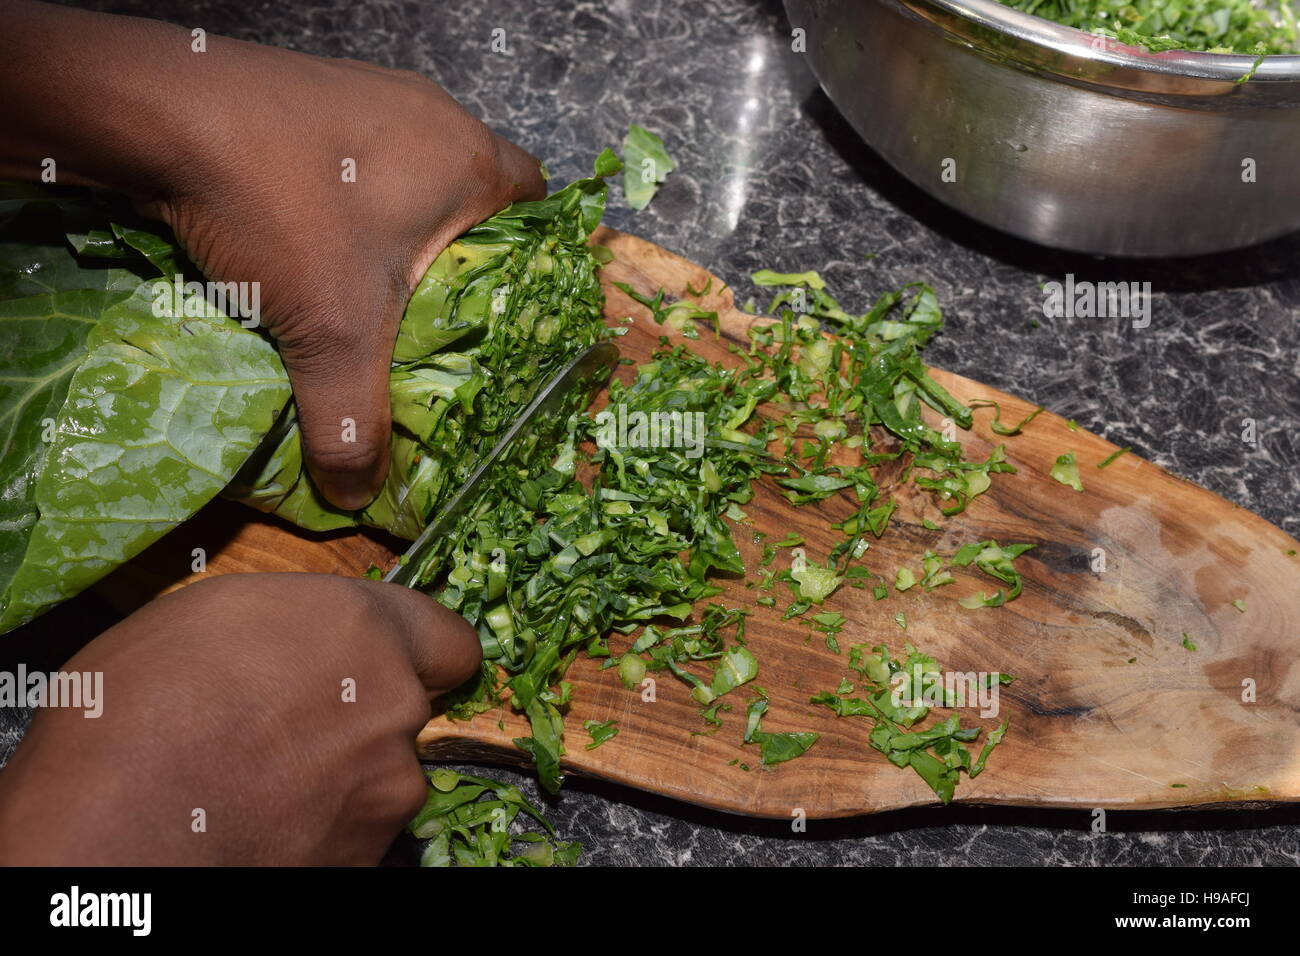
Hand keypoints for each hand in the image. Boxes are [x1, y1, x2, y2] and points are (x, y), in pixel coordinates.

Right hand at [0, 574, 481, 864]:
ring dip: (337, 778)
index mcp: (364, 630)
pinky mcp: (367, 856)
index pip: (448, 641)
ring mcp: (387, 790)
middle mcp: (395, 707)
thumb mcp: (209, 615)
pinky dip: (319, 830)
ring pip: (380, 777)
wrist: (105, 835)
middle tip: (282, 728)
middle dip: (359, 717)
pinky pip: (353, 832)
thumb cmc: (134, 710)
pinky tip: (258, 824)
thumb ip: (296, 624)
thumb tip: (308, 644)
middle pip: (405, 710)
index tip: (385, 665)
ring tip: (256, 783)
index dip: (417, 654)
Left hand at [1, 2, 544, 508]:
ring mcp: (371, 93)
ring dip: (395, 222)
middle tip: (433, 311)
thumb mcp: (330, 333)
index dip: (531, 260)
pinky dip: (344, 196)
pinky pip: (356, 152)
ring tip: (367, 281)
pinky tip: (308, 234)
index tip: (501, 311)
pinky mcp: (314, 91)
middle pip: (474, 191)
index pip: (540, 206)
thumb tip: (356, 496)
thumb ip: (351, 420)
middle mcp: (432, 115)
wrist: (161, 111)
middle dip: (457, 251)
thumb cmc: (282, 206)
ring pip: (411, 168)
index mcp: (469, 162)